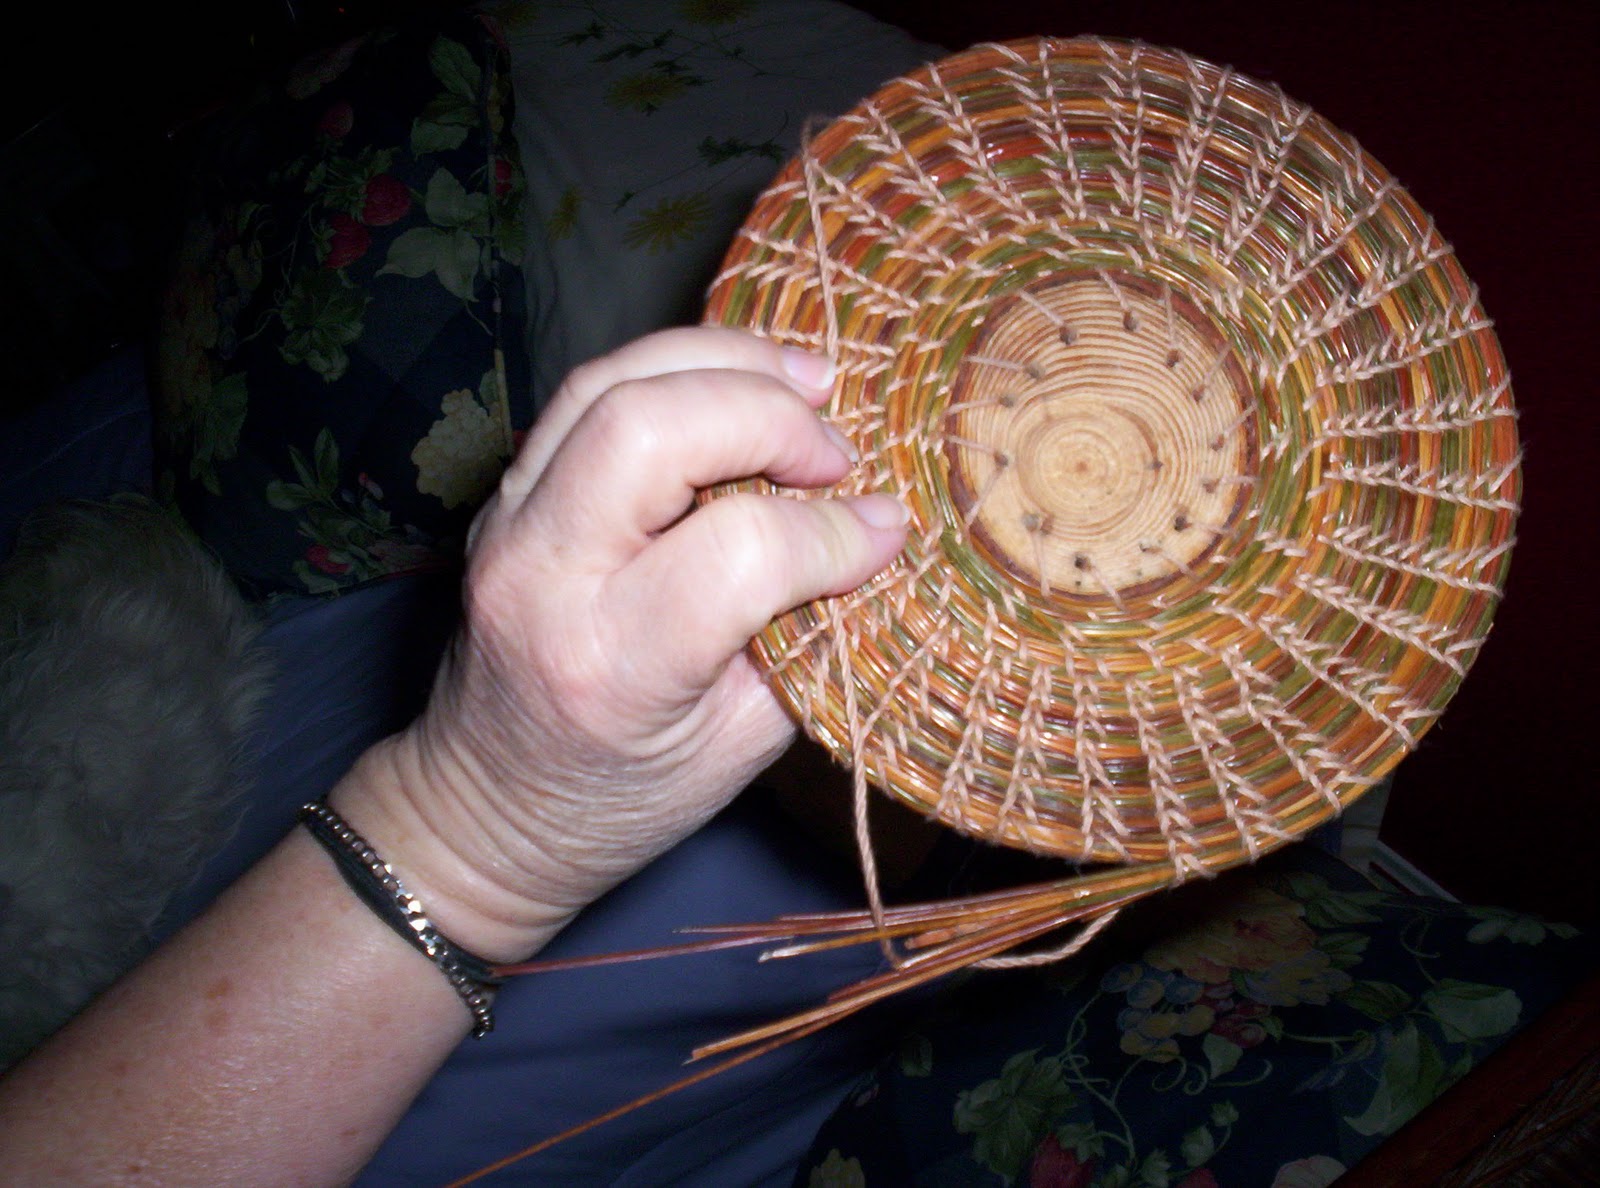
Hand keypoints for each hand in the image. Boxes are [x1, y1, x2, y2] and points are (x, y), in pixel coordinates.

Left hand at [340, 328, 907, 960]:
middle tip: (836, 455)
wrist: (481, 808)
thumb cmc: (619, 800)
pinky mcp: (502, 491)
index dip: (829, 532)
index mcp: (609, 666)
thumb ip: (805, 638)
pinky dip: (675, 369)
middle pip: (649, 428)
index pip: (736, 552)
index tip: (881, 534)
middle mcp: (543, 576)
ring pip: (609, 381)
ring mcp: (506, 522)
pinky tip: (738, 383)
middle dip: (767, 416)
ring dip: (722, 362)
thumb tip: (871, 534)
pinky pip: (587, 391)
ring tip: (807, 383)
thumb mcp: (738, 748)